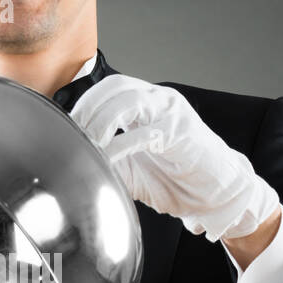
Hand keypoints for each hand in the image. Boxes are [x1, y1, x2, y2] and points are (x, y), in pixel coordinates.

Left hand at [70, 74, 279, 242]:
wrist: (215, 195)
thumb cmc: (176, 180)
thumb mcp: (129, 169)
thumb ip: (105, 159)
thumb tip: (74, 161)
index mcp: (145, 104)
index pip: (106, 89)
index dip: (84, 105)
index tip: (67, 129)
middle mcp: (158, 100)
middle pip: (113, 87)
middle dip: (88, 110)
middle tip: (74, 137)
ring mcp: (172, 112)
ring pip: (128, 101)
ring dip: (102, 123)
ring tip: (90, 146)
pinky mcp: (183, 131)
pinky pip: (147, 132)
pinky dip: (122, 145)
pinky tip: (108, 158)